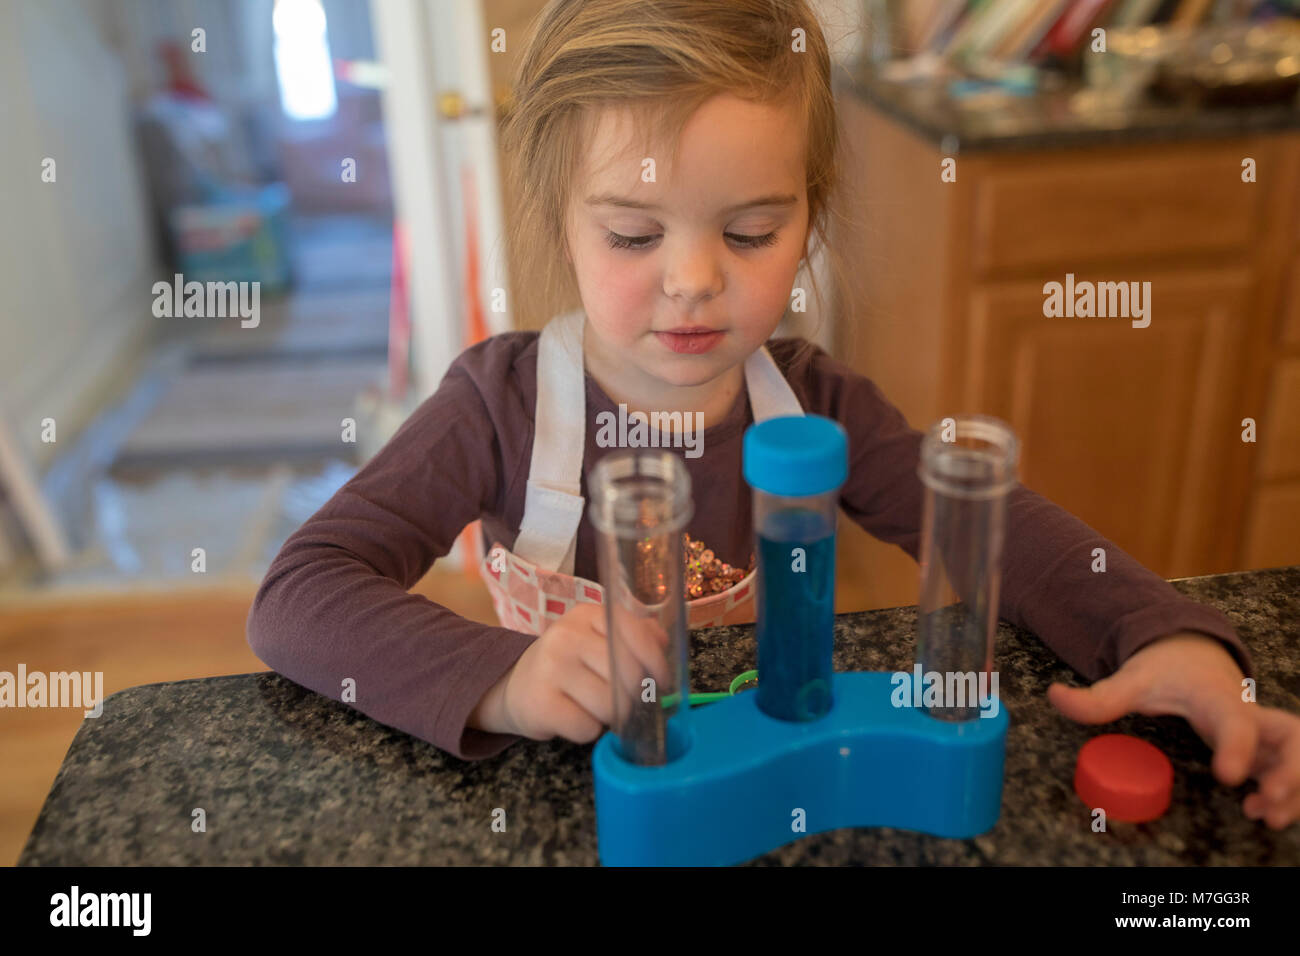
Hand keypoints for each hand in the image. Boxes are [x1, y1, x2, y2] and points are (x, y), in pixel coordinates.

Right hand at [493, 604, 670, 745]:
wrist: (516, 687)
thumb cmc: (567, 664)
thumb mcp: (597, 639)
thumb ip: (633, 635)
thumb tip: (664, 641)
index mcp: (586, 614)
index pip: (635, 633)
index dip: (656, 660)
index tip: (662, 680)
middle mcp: (566, 636)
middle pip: (627, 675)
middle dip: (633, 695)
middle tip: (622, 701)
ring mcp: (550, 669)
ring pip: (610, 705)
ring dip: (610, 716)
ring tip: (594, 708)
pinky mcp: (541, 704)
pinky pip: (587, 728)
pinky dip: (588, 731)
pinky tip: (574, 719)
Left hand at [1048, 631, 1299, 828]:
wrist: (1191, 652)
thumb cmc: (1165, 668)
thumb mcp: (1131, 679)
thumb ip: (1097, 696)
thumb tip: (1054, 695)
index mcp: (1215, 697)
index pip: (1234, 720)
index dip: (1237, 747)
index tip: (1229, 774)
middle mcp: (1247, 713)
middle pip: (1289, 738)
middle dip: (1288, 770)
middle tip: (1265, 798)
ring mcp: (1260, 730)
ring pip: (1296, 756)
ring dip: (1292, 786)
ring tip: (1265, 814)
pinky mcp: (1264, 746)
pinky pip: (1288, 768)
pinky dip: (1286, 791)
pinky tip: (1259, 810)